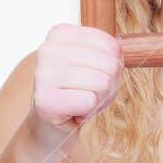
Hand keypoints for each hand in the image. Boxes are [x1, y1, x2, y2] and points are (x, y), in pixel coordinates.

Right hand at [27, 23, 123, 149]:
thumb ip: (108, 52)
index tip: (91, 78)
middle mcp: (47, 49)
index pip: (111, 45)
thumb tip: (119, 47)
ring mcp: (43, 73)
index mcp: (59, 34)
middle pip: (109, 64)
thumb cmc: (76, 95)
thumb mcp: (93, 65)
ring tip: (80, 104)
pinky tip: (73, 113)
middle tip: (88, 95)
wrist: (50, 127)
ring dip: (98, 101)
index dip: (112, 68)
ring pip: (102, 83)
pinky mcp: (45, 99)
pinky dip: (88, 113)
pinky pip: (90, 102)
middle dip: (108, 87)